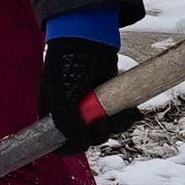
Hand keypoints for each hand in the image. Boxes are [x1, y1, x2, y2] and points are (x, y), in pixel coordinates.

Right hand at [39, 32, 126, 152]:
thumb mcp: (62, 99)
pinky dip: (127, 116)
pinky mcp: (107, 98)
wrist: (89, 38)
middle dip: (99, 132)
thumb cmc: (68, 65)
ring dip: (117, 125)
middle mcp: (71, 113)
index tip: (83, 141)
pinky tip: (131, 111)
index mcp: (52, 114)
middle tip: (104, 121)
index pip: (60, 142)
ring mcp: (91, 106)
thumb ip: (67, 126)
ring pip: (106, 129)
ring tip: (123, 114)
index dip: (72, 145)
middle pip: (87, 138)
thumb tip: (81, 144)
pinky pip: (118, 117)